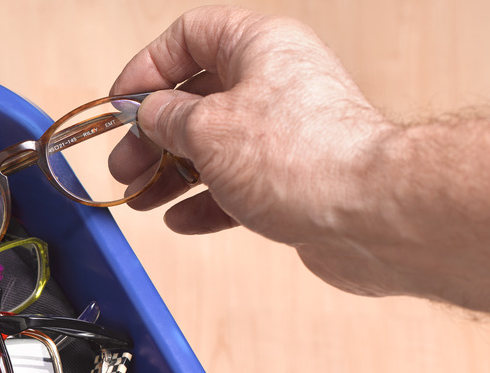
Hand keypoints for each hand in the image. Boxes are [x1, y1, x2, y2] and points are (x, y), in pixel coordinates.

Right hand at [111, 6, 400, 293]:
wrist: (368, 213)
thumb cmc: (303, 157)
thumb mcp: (206, 128)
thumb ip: (166, 118)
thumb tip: (149, 115)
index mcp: (260, 46)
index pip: (190, 37)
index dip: (148, 68)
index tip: (121, 103)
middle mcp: (276, 81)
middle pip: (197, 97)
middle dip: (153, 134)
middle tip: (124, 165)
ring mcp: (286, 132)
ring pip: (214, 146)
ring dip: (171, 173)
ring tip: (141, 198)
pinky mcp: (294, 178)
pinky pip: (237, 184)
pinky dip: (205, 201)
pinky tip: (180, 218)